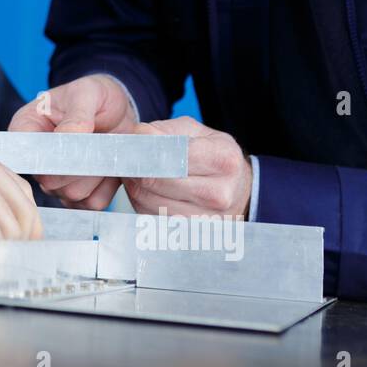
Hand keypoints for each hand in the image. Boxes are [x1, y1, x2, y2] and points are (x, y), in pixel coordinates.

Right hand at [7, 74, 136, 209]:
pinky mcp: (77, 194)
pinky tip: (109, 166)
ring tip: (105, 150)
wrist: (119, 111)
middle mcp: (37, 159)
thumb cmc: (96, 96)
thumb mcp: (88, 93)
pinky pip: (91, 202)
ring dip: (96, 175)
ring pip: (71, 194)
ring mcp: (55, 180)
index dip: (51, 153)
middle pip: (49, 180)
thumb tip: (69, 136)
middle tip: (99, 141)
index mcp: (27, 128)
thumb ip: (77, 115)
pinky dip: (106, 186)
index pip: (26, 153)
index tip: (77, 141)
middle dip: (80, 164)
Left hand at [124, 117, 251, 218]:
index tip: (131, 147)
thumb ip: (162, 131)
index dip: (144, 150)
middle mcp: (220, 193)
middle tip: (128, 160)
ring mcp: (207, 219)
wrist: (238, 190)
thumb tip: (136, 136)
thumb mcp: (193, 132)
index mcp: (224, 160)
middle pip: (157, 181)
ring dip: (135, 187)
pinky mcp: (192, 234)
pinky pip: (153, 218)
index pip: (170, 156)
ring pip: (150, 202)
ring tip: (136, 175)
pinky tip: (146, 192)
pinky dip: (142, 204)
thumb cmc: (212, 155)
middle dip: (135, 169)